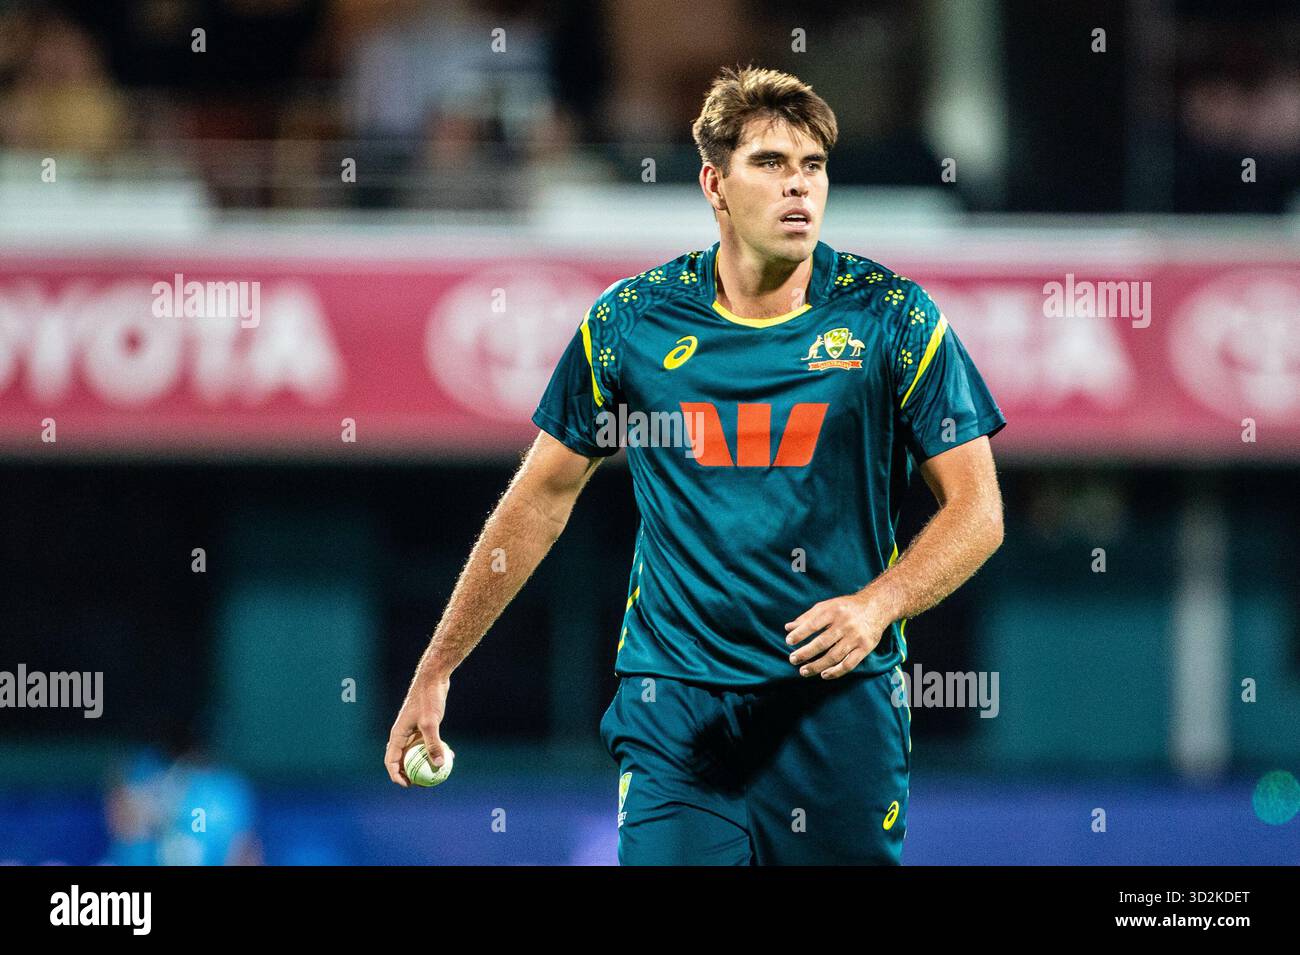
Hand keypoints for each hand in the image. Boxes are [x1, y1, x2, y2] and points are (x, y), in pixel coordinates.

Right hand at [384, 671, 451, 786]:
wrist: (433, 680)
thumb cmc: (428, 699)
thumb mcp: (430, 722)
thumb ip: (433, 744)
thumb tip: (438, 764)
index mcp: (397, 734)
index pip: (391, 760)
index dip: (396, 775)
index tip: (408, 785)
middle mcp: (403, 734)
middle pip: (403, 759)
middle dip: (411, 773)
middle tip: (424, 783)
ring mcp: (413, 730)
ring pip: (417, 752)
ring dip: (425, 762)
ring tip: (438, 773)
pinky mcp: (424, 726)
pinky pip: (427, 743)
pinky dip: (435, 750)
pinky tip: (449, 756)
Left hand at [784, 593, 891, 678]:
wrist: (877, 606)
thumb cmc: (847, 607)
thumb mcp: (827, 606)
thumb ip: (807, 617)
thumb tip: (788, 628)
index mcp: (833, 611)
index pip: (813, 624)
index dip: (800, 634)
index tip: (788, 642)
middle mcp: (845, 624)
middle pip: (822, 643)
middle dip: (805, 653)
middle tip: (793, 659)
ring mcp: (856, 638)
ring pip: (834, 656)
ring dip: (817, 666)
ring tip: (803, 671)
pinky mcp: (865, 648)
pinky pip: (849, 664)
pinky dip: (836, 672)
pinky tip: (824, 675)